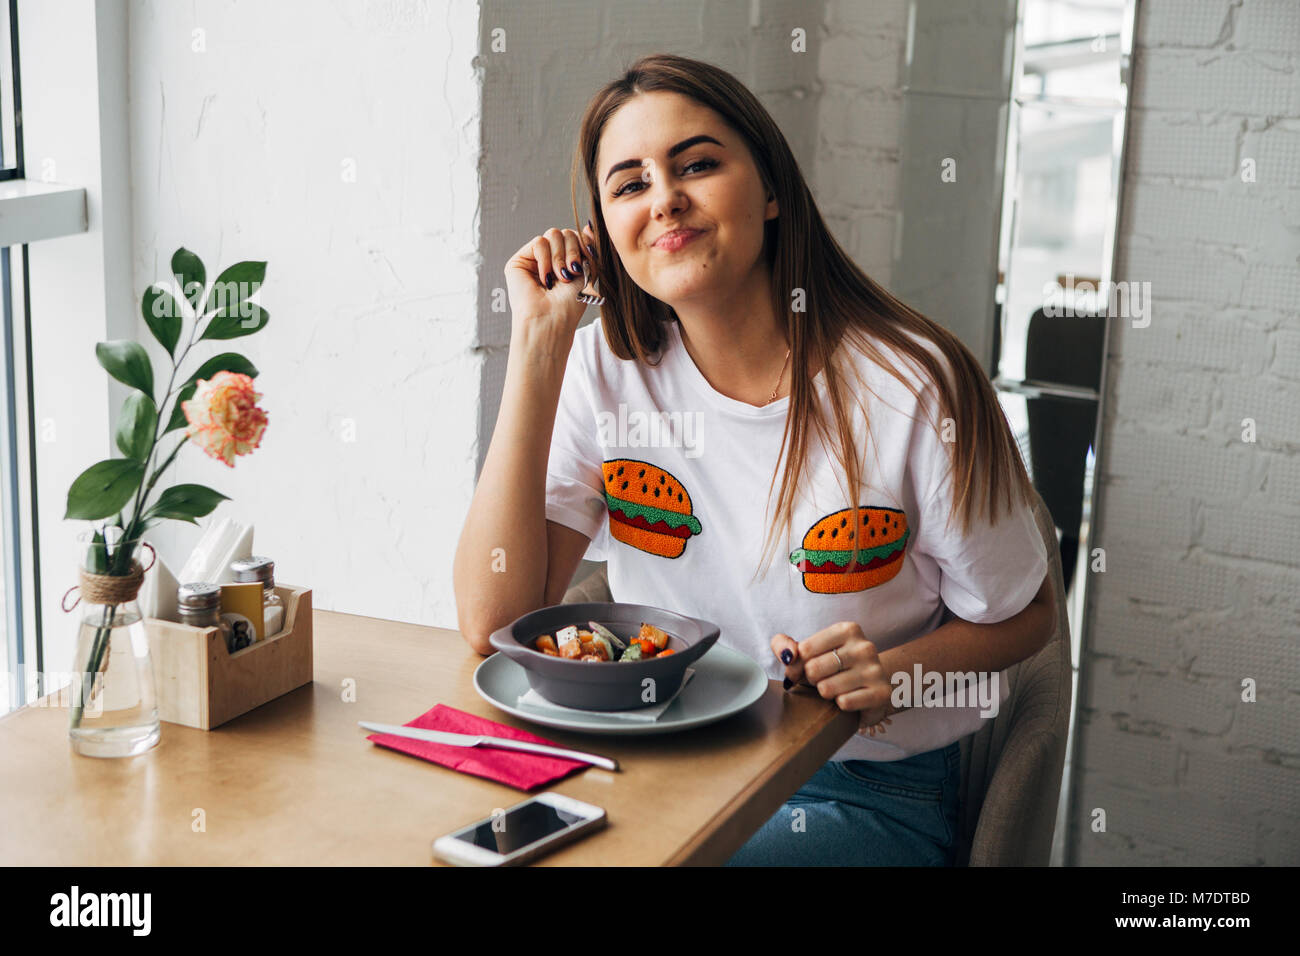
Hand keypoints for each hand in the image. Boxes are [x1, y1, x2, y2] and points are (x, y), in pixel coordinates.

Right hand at [504, 221, 599, 337]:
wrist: (552, 319)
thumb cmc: (571, 303)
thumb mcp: (588, 271)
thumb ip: (588, 247)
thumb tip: (588, 224)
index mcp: (566, 261)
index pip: (577, 237)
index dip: (584, 245)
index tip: (588, 262)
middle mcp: (550, 259)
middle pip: (566, 232)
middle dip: (573, 251)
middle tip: (572, 272)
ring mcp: (534, 259)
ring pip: (553, 234)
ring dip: (561, 256)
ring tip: (560, 277)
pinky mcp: (519, 261)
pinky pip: (539, 242)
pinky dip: (546, 259)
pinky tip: (545, 278)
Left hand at [771, 623, 893, 733]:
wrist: (873, 686)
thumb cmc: (834, 667)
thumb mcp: (809, 651)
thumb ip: (785, 645)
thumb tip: (787, 655)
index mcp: (847, 630)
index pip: (804, 649)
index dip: (798, 665)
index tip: (806, 668)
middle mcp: (864, 647)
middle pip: (813, 669)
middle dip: (812, 680)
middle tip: (824, 679)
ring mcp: (875, 670)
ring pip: (826, 688)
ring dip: (826, 693)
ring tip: (837, 689)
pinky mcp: (880, 693)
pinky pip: (844, 703)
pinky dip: (841, 705)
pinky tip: (850, 698)